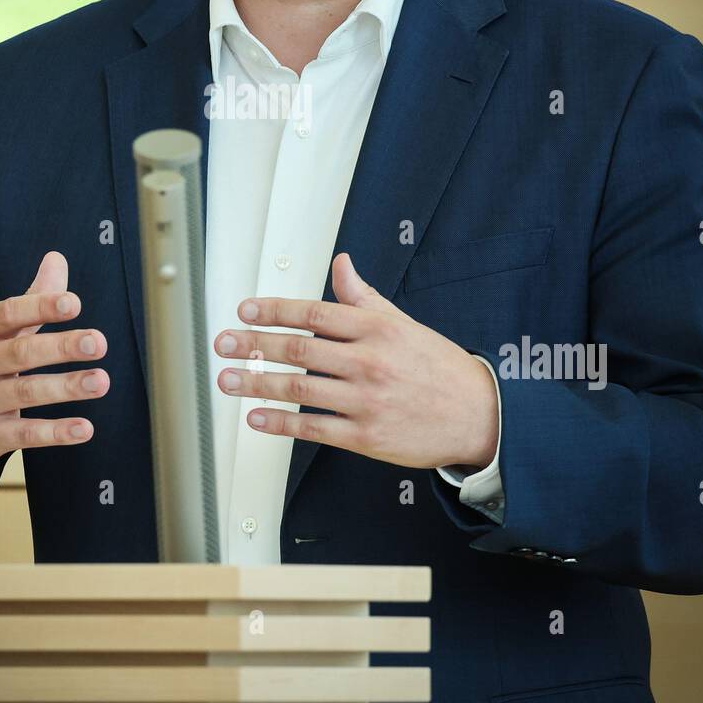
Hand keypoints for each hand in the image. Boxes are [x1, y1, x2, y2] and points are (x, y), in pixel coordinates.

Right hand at [0, 251, 108, 472]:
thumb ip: (30, 299)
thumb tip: (57, 258)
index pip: (7, 314)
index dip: (40, 307)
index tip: (74, 303)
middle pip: (20, 353)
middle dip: (61, 347)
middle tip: (99, 342)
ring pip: (25, 392)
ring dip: (66, 387)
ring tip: (100, 381)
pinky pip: (24, 434)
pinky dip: (55, 432)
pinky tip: (84, 428)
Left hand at [212, 252, 498, 470]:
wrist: (478, 416)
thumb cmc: (439, 368)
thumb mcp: (403, 323)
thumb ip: (364, 297)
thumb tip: (341, 265)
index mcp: (376, 328)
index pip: (313, 313)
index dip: (274, 310)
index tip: (245, 310)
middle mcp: (368, 361)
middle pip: (298, 349)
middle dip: (254, 345)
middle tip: (223, 343)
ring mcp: (366, 400)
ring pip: (298, 388)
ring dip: (257, 382)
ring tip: (227, 379)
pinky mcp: (366, 436)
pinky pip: (313, 428)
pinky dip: (280, 423)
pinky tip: (256, 417)